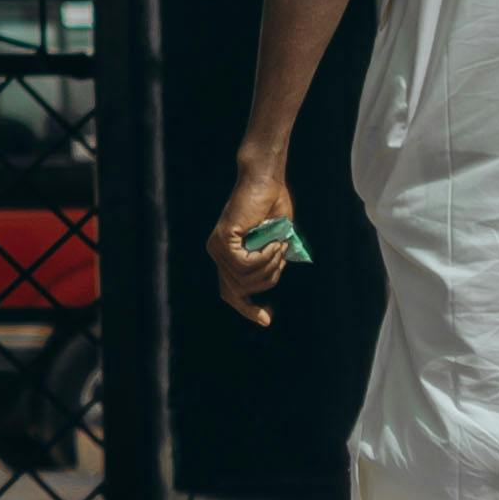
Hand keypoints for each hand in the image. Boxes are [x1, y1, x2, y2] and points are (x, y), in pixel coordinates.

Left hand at [208, 164, 300, 325]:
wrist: (265, 180)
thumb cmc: (272, 206)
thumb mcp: (276, 242)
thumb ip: (270, 263)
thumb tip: (269, 282)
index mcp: (228, 256)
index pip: (230, 294)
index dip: (247, 309)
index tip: (266, 320)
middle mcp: (218, 254)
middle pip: (242, 291)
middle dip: (268, 278)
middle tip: (281, 253)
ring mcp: (217, 248)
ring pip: (246, 280)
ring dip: (270, 266)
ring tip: (278, 243)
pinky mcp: (223, 240)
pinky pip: (246, 265)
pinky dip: (265, 257)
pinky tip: (273, 241)